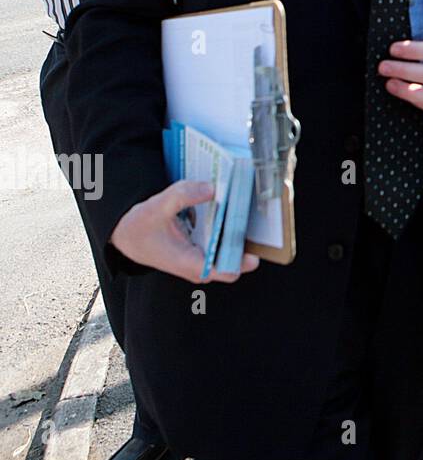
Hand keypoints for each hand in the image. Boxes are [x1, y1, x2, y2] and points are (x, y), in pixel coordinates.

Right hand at [109, 179, 259, 282]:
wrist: (127, 235)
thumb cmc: (140, 227)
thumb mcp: (156, 206)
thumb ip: (183, 195)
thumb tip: (212, 189)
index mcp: (189, 262)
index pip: (227, 270)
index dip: (246, 258)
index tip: (258, 240)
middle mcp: (200, 265)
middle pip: (236, 259)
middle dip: (248, 239)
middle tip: (257, 215)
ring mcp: (203, 259)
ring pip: (233, 250)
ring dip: (241, 232)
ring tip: (248, 207)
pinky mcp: (204, 250)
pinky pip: (225, 243)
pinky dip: (230, 228)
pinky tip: (234, 209)